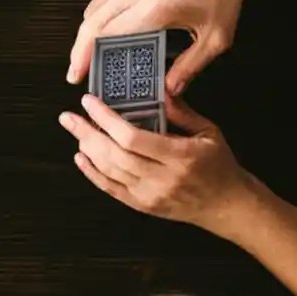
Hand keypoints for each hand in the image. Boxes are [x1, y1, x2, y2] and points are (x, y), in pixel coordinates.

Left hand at [58, 94, 255, 233]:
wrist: (228, 205)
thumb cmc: (218, 165)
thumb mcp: (208, 131)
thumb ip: (180, 111)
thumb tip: (156, 89)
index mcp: (180, 157)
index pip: (132, 137)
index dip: (107, 119)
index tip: (90, 102)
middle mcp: (163, 179)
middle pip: (114, 154)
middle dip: (87, 133)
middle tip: (68, 117)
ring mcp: (151, 195)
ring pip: (109, 171)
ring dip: (87, 149)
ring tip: (76, 131)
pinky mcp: (143, 206)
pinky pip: (110, 189)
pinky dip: (92, 173)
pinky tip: (81, 157)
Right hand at [66, 0, 251, 94]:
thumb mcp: (216, 37)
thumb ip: (191, 67)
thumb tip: (169, 91)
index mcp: (155, 8)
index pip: (104, 35)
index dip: (86, 57)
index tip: (78, 75)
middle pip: (90, 23)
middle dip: (78, 49)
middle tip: (76, 69)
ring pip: (94, 7)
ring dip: (89, 30)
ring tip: (92, 49)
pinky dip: (102, 10)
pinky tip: (111, 22)